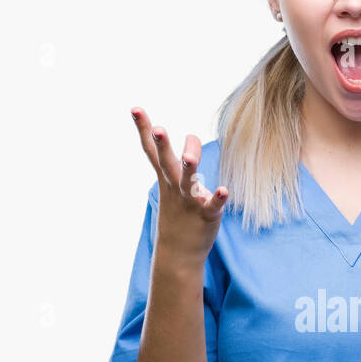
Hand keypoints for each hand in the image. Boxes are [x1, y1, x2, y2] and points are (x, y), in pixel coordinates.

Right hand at [131, 107, 228, 264]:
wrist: (178, 253)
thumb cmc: (178, 214)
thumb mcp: (174, 186)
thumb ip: (182, 160)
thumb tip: (190, 141)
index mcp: (166, 178)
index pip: (151, 150)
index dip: (144, 129)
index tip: (135, 108)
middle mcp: (175, 186)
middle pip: (167, 162)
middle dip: (162, 145)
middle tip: (159, 128)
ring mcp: (190, 200)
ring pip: (189, 180)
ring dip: (189, 167)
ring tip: (190, 156)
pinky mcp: (207, 214)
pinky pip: (213, 204)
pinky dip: (219, 197)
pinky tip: (225, 190)